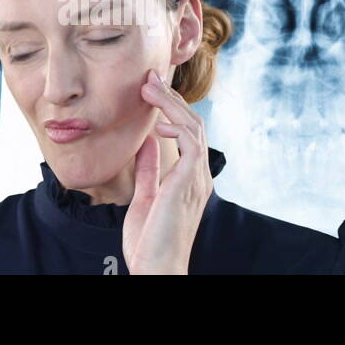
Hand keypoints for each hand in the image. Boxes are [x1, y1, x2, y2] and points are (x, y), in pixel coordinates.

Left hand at [122, 68, 213, 274]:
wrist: (156, 269)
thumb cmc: (149, 241)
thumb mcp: (146, 196)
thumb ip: (149, 169)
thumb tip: (146, 142)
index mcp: (190, 179)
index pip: (187, 132)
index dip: (170, 108)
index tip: (151, 89)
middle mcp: (198, 176)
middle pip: (192, 123)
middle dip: (171, 97)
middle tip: (151, 76)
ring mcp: (197, 178)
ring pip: (192, 126)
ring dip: (171, 103)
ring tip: (150, 86)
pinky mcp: (189, 182)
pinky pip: (190, 142)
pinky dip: (175, 123)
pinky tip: (157, 120)